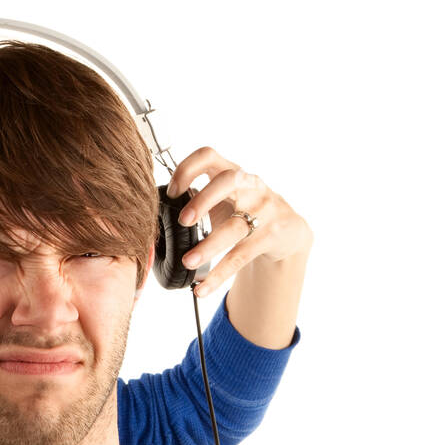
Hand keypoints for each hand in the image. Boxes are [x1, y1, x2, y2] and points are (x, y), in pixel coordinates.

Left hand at [166, 146, 313, 297]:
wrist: (288, 231)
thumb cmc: (244, 211)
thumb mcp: (223, 200)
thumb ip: (196, 202)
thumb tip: (155, 218)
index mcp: (231, 172)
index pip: (208, 156)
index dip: (187, 169)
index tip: (172, 192)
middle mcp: (250, 186)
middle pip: (228, 181)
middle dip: (203, 200)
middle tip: (183, 221)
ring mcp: (265, 209)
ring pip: (235, 227)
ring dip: (209, 246)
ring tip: (188, 262)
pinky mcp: (272, 235)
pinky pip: (241, 257)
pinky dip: (219, 275)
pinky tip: (202, 289)